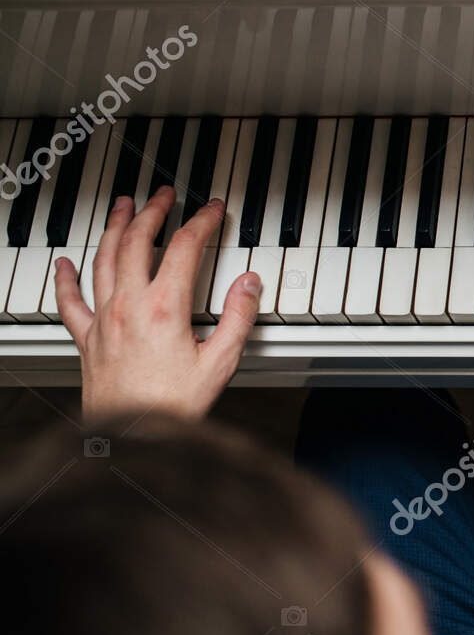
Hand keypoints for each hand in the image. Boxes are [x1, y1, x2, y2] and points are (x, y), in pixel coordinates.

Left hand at [55, 187, 260, 422]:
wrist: (134, 438)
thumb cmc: (174, 407)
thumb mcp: (221, 362)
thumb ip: (238, 317)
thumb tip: (248, 283)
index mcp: (165, 309)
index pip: (184, 248)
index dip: (201, 222)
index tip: (212, 210)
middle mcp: (129, 307)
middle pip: (136, 243)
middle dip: (152, 212)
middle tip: (164, 195)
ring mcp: (104, 320)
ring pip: (103, 260)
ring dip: (115, 228)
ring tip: (124, 207)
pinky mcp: (88, 338)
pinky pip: (71, 301)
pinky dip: (65, 277)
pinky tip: (64, 263)